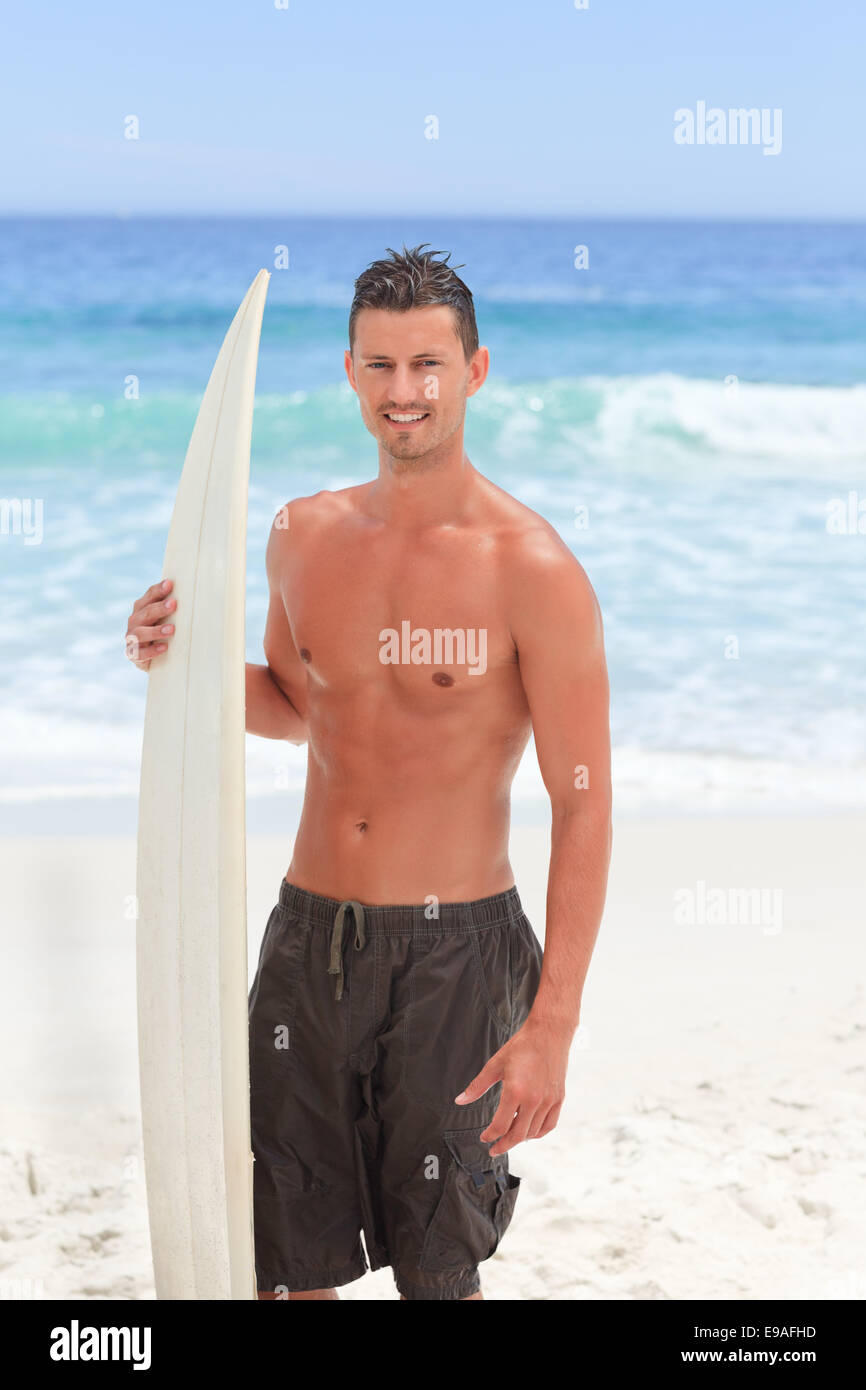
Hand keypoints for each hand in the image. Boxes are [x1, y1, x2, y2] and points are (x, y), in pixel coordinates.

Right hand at [126, 579, 176, 670]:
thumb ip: (173, 607)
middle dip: (159, 608)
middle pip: (145, 612)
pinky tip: (164, 648)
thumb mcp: (166, 618)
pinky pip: (139, 653)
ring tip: (172, 629)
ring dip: (156, 631)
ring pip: (140, 633)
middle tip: (174, 604)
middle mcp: (135, 621)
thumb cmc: (162, 632)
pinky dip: (152, 650)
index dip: (158, 590)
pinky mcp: (133, 654)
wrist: (151, 657)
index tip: (170, 584)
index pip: (149, 596)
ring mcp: (131, 638)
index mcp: (142, 608)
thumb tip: (194, 592)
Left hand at [454, 1016, 569, 1156]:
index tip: (484, 1138)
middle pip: (517, 1135)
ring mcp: (548, 1101)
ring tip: (509, 1137)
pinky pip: (549, 1125)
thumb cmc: (521, 1046)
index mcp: (515, 1091)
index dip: (490, 1136)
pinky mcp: (558, 1098)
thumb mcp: (495, 1064)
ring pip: (533, 1132)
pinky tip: (529, 1131)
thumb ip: (477, 1086)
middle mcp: (534, 1100)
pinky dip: (538, 1133)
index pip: (501, 1126)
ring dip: (519, 1138)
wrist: (549, 1033)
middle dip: (503, 1145)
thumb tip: (460, 1101)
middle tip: (494, 1149)